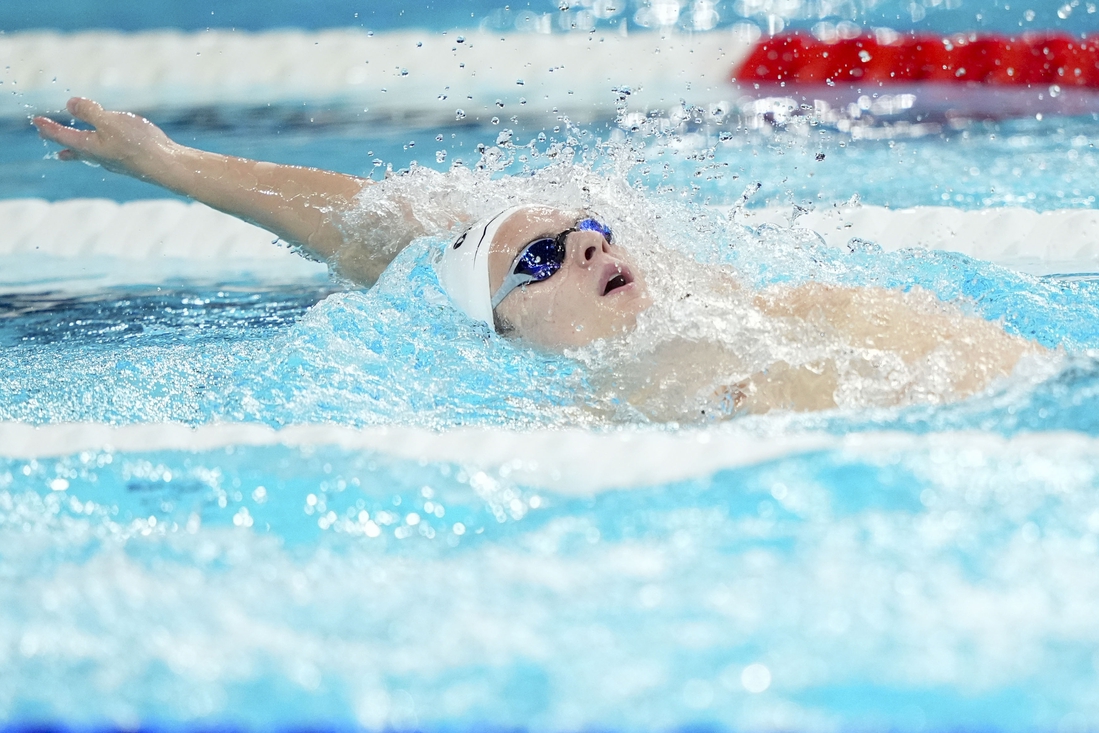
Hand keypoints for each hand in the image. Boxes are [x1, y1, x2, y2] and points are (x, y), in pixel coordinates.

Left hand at [32, 97, 175, 179]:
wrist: (168, 167)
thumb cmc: (138, 144)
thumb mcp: (110, 121)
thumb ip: (89, 112)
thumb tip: (70, 104)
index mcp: (90, 147)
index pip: (63, 135)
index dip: (49, 127)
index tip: (36, 121)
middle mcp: (99, 157)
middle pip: (74, 149)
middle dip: (60, 142)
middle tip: (47, 139)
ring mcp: (116, 162)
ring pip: (90, 154)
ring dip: (76, 150)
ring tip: (68, 153)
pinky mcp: (131, 163)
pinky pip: (107, 155)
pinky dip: (98, 150)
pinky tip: (106, 151)